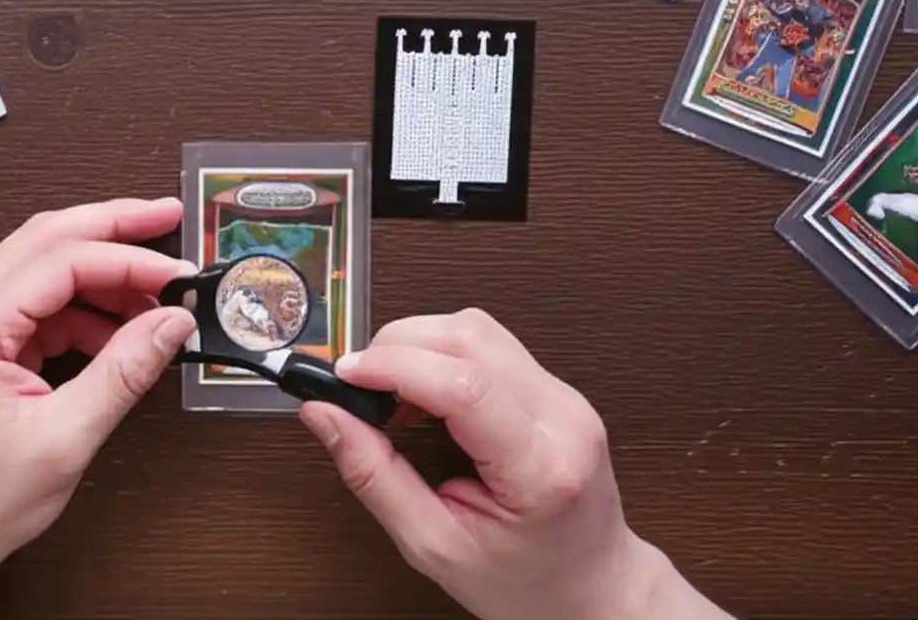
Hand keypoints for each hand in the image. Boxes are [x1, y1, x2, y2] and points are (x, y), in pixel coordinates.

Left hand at [0, 199, 196, 619]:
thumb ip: (125, 370)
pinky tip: (121, 331)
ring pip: (43, 266)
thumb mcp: (66, 436)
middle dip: (113, 227)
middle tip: (169, 219)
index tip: (178, 274)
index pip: (59, 261)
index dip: (127, 259)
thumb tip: (173, 322)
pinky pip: (39, 304)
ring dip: (102, 272)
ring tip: (157, 296)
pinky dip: (85, 309)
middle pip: (46, 239)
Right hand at [300, 309, 730, 619]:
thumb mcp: (434, 547)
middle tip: (359, 386)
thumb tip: (326, 416)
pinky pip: (490, 345)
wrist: (591, 587)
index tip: (345, 375)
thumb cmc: (525, 582)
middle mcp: (563, 419)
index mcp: (540, 469)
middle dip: (398, 345)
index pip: (465, 386)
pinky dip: (442, 355)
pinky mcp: (556, 389)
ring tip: (391, 395)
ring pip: (479, 329)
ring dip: (419, 345)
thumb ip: (375, 477)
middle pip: (471, 337)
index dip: (395, 367)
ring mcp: (566, 397)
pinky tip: (423, 394)